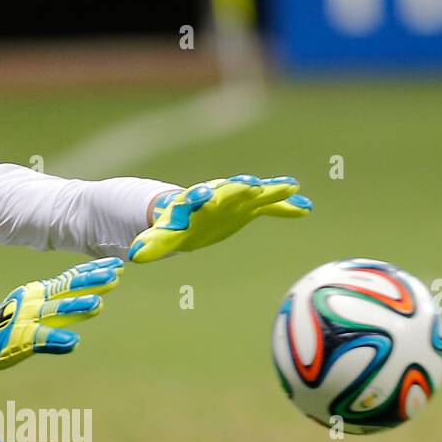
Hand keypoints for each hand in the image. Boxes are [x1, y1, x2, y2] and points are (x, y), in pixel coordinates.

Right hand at [0, 257, 122, 389]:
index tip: (116, 264)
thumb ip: (66, 304)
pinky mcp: (19, 338)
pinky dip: (56, 339)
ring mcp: (26, 318)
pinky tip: (73, 342)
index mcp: (42, 293)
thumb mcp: (42, 310)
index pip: (70, 278)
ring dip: (76, 307)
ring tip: (99, 304)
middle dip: (91, 283)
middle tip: (115, 276)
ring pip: (55, 310)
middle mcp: (35, 301)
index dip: (93, 271)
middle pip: (67, 289)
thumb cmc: (13, 325)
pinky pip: (39, 338)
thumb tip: (99, 300)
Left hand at [128, 175, 312, 263]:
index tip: (206, 196)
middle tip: (253, 184)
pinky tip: (306, 207)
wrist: (182, 212)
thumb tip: (135, 256)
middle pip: (227, 191)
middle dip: (239, 188)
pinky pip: (269, 207)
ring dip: (270, 190)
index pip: (194, 199)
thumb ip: (152, 243)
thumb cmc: (169, 223)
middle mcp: (214, 196)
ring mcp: (233, 200)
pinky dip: (285, 206)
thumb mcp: (160, 235)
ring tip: (290, 186)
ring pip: (253, 193)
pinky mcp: (247, 207)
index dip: (200, 198)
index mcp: (191, 203)